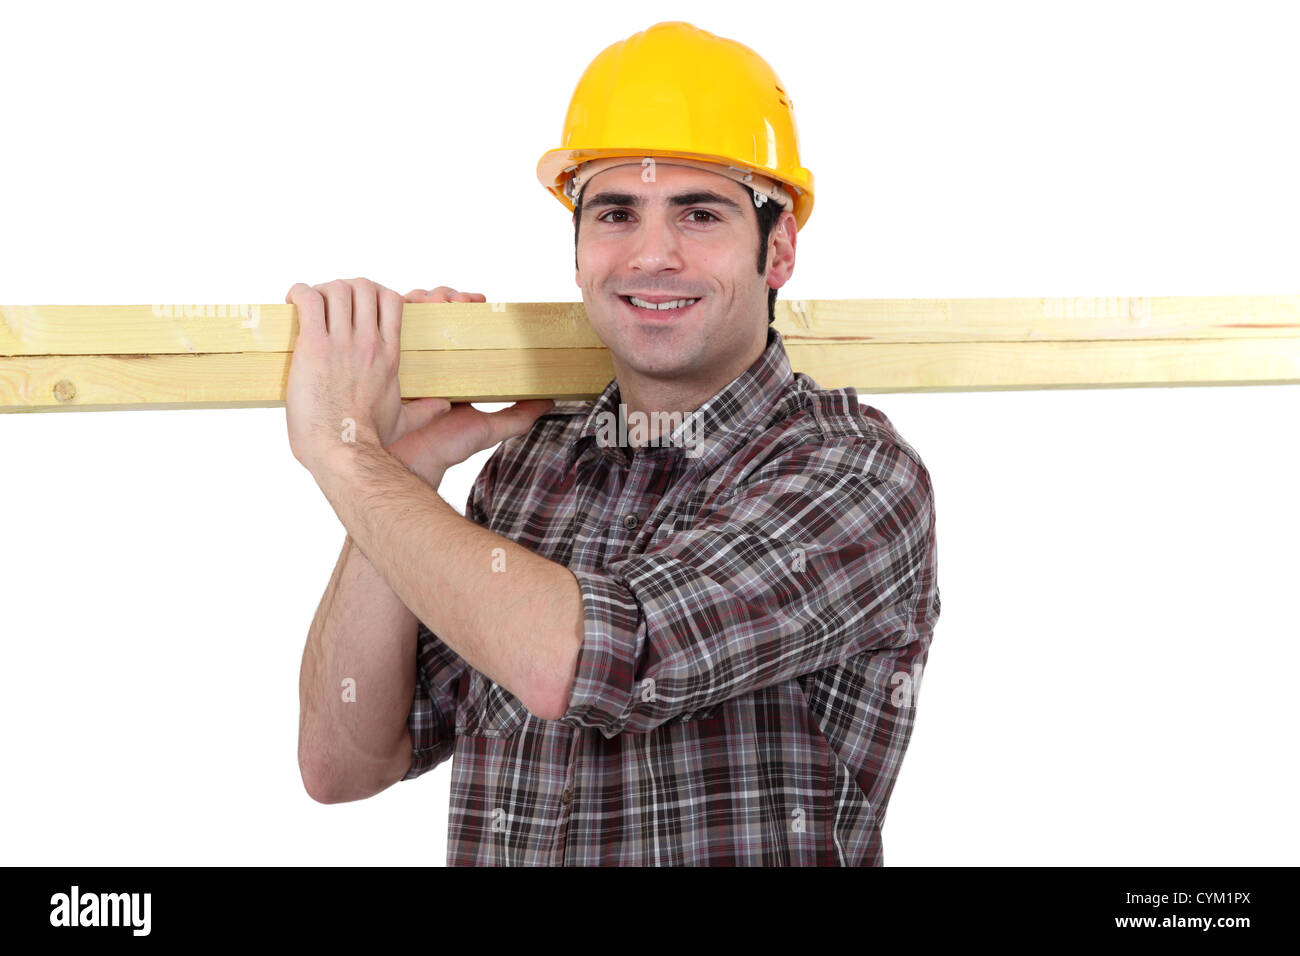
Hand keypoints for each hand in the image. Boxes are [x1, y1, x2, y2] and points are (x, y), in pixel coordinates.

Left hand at [284, 277, 433, 476]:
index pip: (391, 300)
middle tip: (327, 304)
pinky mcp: (315, 347)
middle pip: (363, 286)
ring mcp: (343, 343)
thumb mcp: (402, 422)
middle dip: (343, 288)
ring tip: (307, 304)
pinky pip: (309, 300)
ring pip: (337, 288)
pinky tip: (291, 301)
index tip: (354, 306)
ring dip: (320, 290)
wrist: (344, 449)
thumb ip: (424, 411)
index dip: (372, 293)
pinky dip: (298, 293)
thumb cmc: (369, 439)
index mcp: (389, 355)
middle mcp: (369, 343)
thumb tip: (443, 408)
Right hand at [386, 286, 554, 483]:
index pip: (458, 327)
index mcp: (450, 370)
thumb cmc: (445, 446)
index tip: (481, 302)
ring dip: (430, 297)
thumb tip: (549, 401)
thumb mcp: (489, 427)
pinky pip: (389, 324)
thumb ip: (519, 415)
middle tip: (464, 301)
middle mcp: (426, 361)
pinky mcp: (385, 359)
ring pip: (413, 312)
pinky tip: (421, 306)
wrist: (415, 460)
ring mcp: (404, 358)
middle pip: (434, 312)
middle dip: (449, 296)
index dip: (468, 308)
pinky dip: (404, 306)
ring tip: (444, 302)